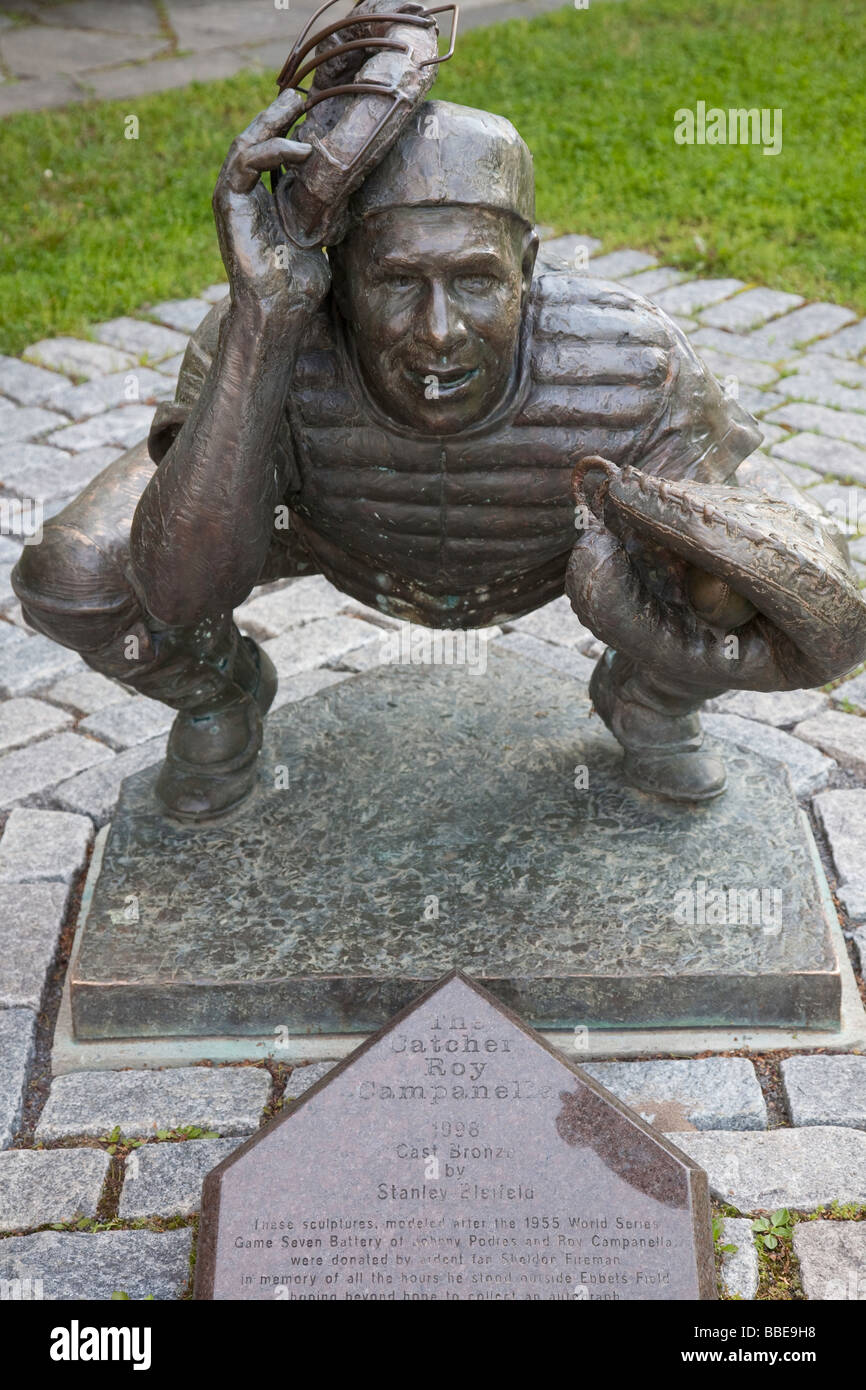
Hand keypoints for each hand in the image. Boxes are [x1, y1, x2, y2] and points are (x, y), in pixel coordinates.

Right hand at [212, 88, 329, 319]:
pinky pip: (244, 164)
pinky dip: (270, 151)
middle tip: (304, 94)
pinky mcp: (229, 206)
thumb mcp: (319, 236)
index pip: (274, 154)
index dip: (291, 128)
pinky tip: (298, 149)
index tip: (316, 110)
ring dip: (272, 122)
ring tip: (298, 105)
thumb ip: (324, 209)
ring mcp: (235, 200)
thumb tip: (353, 188)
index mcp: (267, 202)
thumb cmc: (301, 284)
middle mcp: (248, 197)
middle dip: (279, 115)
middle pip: (258, 142)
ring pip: (246, 145)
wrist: (280, 313)